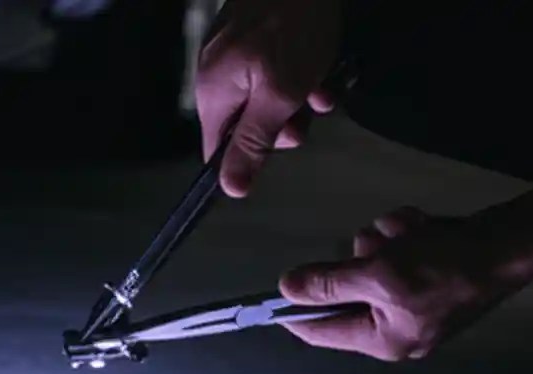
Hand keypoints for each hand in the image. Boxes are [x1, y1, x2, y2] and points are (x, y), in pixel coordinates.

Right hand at [197, 0, 342, 196]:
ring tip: (319, 86)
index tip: (277, 148)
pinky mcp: (249, 36)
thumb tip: (230, 188)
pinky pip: (266, 71)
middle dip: (281, 125)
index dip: (246, 157)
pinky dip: (294, 75)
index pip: (216, 149)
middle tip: (309, 110)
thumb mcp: (280, 95)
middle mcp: (213, 75)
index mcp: (213, 93)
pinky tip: (316, 67)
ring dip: (295, 100)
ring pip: (261, 97)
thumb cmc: (294, 26)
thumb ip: (254, 142)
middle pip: (243, 124)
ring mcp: (230, 52)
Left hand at [277, 207, 528, 360]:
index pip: (319, 333)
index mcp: (383, 341)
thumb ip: (329, 284)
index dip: (291, 313)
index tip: (265, 297)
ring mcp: (411, 299)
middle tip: (378, 248)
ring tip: (409, 234)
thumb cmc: (448, 267)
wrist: (511, 242)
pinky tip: (421, 228)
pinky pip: (392, 247)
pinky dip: (403, 232)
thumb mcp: (379, 275)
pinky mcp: (425, 272)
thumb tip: (287, 290)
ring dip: (382, 239)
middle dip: (358, 258)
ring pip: (366, 259)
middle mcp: (396, 327)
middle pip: (343, 289)